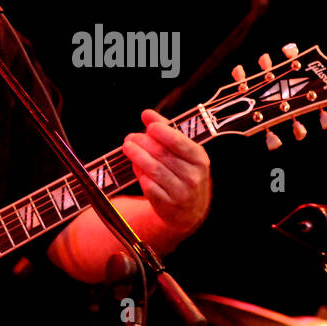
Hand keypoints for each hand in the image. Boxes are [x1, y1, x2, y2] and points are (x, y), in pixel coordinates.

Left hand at [122, 108, 211, 237]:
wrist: (188, 212)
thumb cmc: (183, 174)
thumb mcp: (181, 153)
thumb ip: (165, 131)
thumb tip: (147, 113)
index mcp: (199, 159)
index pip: (180, 143)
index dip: (163, 133)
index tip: (150, 126)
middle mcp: (193, 176)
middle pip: (163, 155)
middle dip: (144, 144)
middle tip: (130, 137)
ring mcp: (180, 192)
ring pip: (154, 170)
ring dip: (137, 156)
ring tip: (127, 147)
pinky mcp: (167, 204)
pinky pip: (149, 186)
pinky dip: (140, 174)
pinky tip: (135, 166)